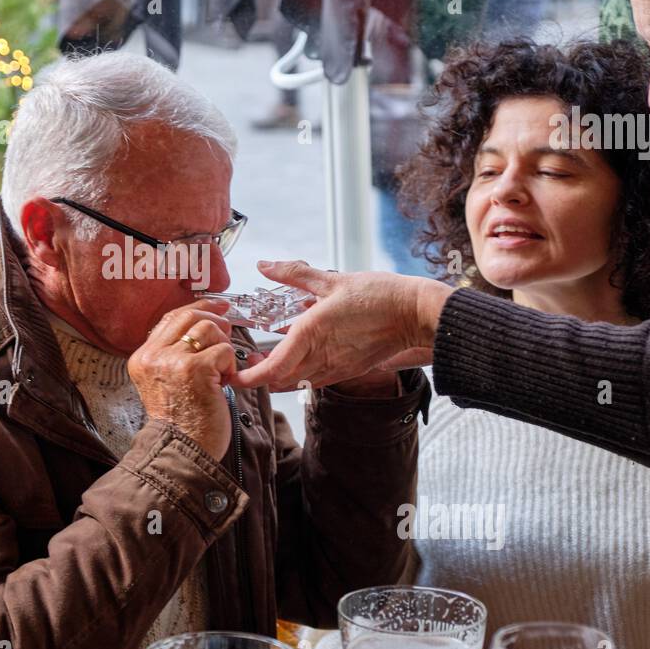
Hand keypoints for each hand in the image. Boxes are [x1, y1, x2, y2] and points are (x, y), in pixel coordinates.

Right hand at [128, 299, 237, 460]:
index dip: (198, 308)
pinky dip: (229, 364)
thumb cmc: (181, 424)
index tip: (216, 307)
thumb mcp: (165, 383)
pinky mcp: (195, 370)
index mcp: (142, 358)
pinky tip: (223, 383)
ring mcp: (173, 361)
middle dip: (215, 322)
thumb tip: (200, 324)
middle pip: (189, 316)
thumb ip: (173, 354)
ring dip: (223, 347)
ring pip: (208, 329)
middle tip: (226, 337)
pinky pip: (223, 350)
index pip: (170, 317)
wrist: (182, 453)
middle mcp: (153, 356)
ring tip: (220, 371)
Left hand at [230, 260, 449, 392]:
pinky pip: (314, 379)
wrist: (416, 314)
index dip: (248, 378)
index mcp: (311, 334)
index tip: (233, 375)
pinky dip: (298, 373)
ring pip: (295, 382)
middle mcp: (321, 357)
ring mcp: (335, 368)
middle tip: (244, 363)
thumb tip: (264, 265)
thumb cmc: (378, 295)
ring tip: (265, 358)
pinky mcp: (347, 370)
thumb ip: (294, 273)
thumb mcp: (331, 279)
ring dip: (277, 375)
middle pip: (278, 381)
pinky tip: (296, 354)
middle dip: (257, 377)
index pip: (271, 369)